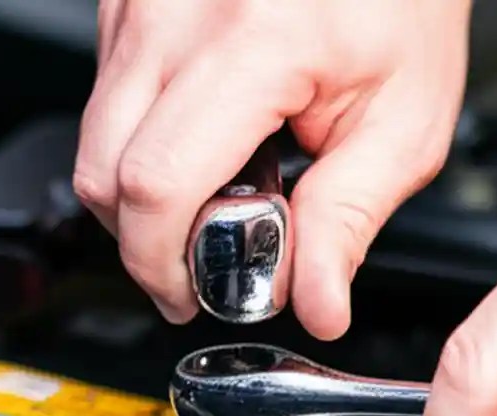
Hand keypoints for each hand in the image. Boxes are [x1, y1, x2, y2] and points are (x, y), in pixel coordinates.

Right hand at [74, 0, 470, 339]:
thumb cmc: (402, 10)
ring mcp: (143, 1)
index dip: (161, 260)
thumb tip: (318, 303)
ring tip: (209, 201)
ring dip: (137, 195)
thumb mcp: (404, 125)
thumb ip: (348, 221)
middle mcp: (179, 13)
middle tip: (195, 268)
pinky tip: (198, 144)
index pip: (159, 182)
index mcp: (255, 43)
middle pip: (103, 171)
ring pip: (92, 140)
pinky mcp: (128, 2)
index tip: (190, 295)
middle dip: (141, 242)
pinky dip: (138, 143)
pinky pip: (103, 99)